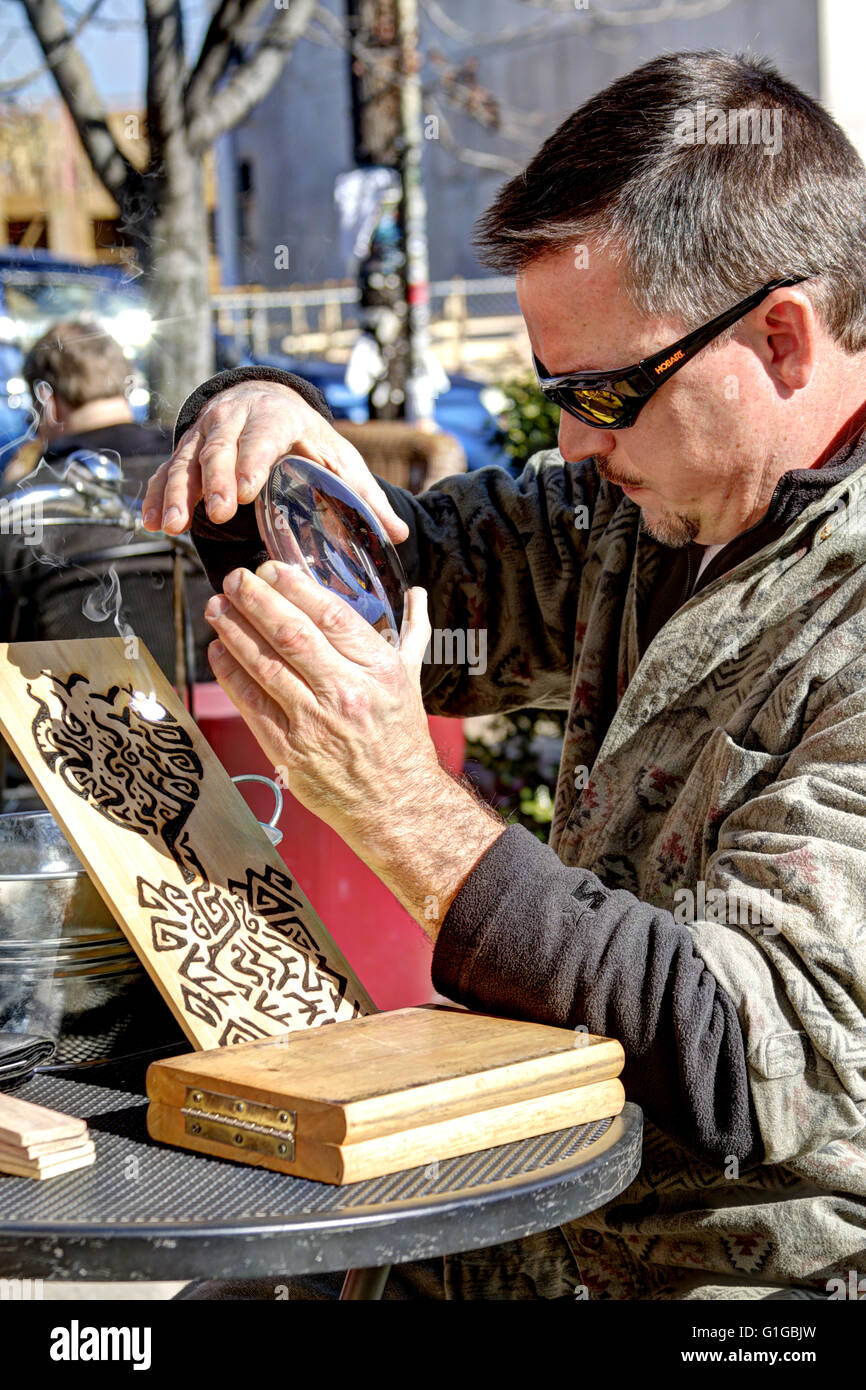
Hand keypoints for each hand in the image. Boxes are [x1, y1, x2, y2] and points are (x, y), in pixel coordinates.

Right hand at [142, 379, 409, 544]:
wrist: (268, 402)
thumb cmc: (309, 440)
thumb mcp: (340, 461)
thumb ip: (366, 498)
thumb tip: (401, 534)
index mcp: (279, 418)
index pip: (262, 438)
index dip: (251, 463)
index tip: (244, 493)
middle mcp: (236, 418)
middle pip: (219, 448)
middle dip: (213, 481)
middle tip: (214, 515)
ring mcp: (205, 433)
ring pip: (185, 460)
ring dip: (176, 493)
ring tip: (172, 526)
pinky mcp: (185, 450)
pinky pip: (166, 472)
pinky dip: (156, 496)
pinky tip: (151, 522)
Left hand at [204, 560, 503, 930]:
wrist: (395, 802)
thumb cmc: (400, 737)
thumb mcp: (412, 680)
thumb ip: (411, 631)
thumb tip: (415, 592)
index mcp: (378, 669)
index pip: (330, 615)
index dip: (294, 587)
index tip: (271, 568)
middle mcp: (346, 692)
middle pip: (291, 634)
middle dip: (256, 600)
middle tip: (234, 579)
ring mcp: (314, 722)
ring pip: (264, 665)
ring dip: (234, 631)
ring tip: (217, 607)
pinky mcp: (288, 748)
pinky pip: (251, 702)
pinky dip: (230, 673)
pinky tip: (217, 650)